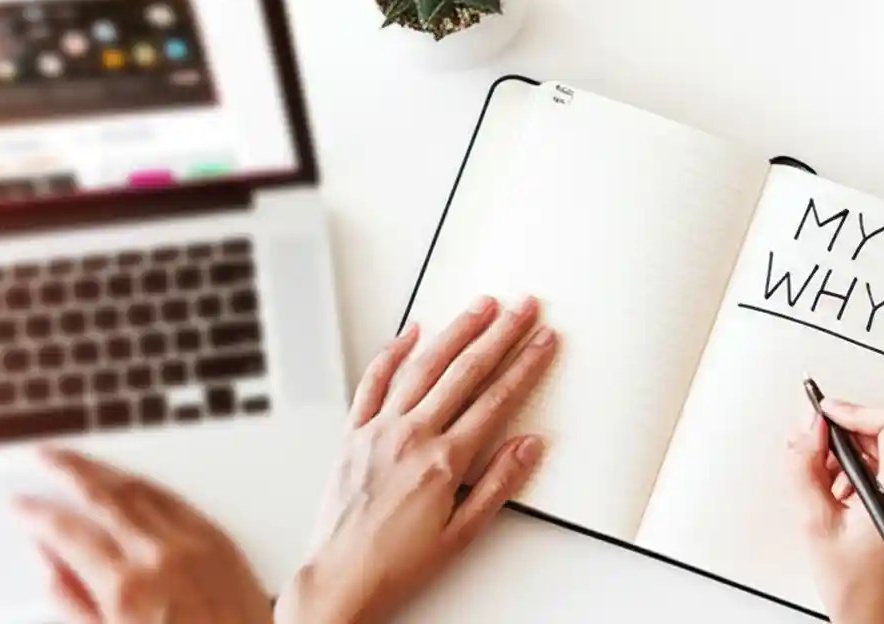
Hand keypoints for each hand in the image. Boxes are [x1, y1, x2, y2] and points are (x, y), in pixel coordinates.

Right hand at [14, 449, 272, 623]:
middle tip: (45, 455)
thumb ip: (74, 602)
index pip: (68, 533)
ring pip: (141, 489)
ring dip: (106, 469)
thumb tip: (49, 564)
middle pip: (104, 495)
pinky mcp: (222, 541)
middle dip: (69, 470)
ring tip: (81, 461)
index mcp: (126, 589)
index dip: (38, 513)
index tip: (21, 504)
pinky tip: (132, 481)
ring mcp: (195, 543)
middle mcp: (160, 556)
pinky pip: (177, 499)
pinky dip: (147, 484)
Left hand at [276, 295, 557, 623]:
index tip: (543, 341)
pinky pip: (374, 381)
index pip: (496, 399)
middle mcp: (412, 435)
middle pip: (466, 371)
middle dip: (500, 334)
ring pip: (424, 366)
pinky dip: (393, 353)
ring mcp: (379, 428)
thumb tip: (529, 446)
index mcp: (444, 461)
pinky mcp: (353, 432)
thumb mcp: (462, 533)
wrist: (340, 577)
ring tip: (480, 307)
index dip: (525, 365)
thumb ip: (498, 484)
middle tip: (523, 308)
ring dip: (455, 331)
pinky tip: (411, 332)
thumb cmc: (398, 563)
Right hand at [787, 400, 883, 623]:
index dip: (856, 409)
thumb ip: (805, 467)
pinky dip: (867, 471)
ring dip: (855, 456)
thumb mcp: (816, 524)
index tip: (827, 415)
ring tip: (831, 487)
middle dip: (847, 435)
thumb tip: (806, 428)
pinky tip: (846, 498)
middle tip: (817, 453)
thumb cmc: (859, 591)